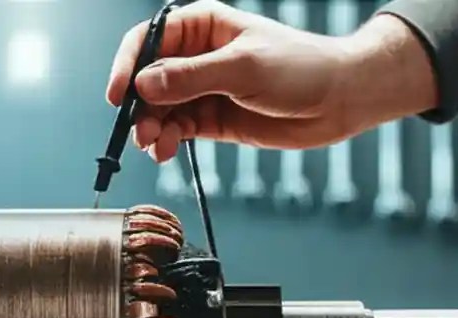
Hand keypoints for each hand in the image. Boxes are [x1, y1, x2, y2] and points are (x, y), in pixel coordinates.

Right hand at [106, 1, 436, 159]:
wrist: (338, 99)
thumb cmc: (300, 68)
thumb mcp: (243, 67)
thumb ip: (191, 77)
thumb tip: (145, 84)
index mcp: (202, 26)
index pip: (148, 40)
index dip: (128, 66)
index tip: (119, 96)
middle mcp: (196, 56)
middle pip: (148, 79)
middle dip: (140, 106)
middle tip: (141, 131)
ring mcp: (202, 88)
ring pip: (159, 108)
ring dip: (151, 127)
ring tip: (156, 145)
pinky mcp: (211, 118)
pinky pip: (176, 128)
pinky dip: (167, 140)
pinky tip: (167, 150)